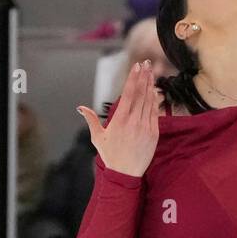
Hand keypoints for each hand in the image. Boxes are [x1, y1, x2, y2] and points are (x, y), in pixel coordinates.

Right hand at [77, 61, 159, 177]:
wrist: (125, 173)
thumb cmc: (111, 156)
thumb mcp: (98, 137)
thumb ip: (91, 120)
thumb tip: (81, 108)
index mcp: (120, 120)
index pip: (128, 93)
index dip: (133, 78)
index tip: (136, 67)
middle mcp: (134, 121)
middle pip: (141, 94)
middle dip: (143, 77)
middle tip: (146, 64)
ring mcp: (145, 127)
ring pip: (149, 101)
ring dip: (150, 86)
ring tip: (151, 73)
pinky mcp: (154, 133)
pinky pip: (155, 113)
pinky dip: (155, 101)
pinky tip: (155, 92)